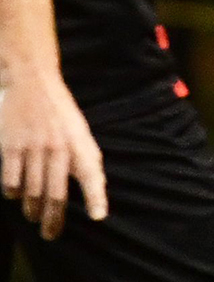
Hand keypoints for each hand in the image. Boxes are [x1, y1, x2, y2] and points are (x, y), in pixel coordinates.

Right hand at [0, 74, 107, 238]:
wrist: (33, 83)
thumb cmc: (60, 113)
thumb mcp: (80, 131)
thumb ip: (86, 158)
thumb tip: (97, 188)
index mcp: (79, 143)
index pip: (92, 174)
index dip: (96, 196)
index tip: (98, 216)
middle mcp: (58, 147)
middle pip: (56, 192)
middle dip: (53, 218)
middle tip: (51, 234)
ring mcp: (33, 147)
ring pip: (31, 191)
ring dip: (32, 209)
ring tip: (33, 217)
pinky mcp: (10, 146)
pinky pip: (10, 181)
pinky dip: (12, 192)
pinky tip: (15, 195)